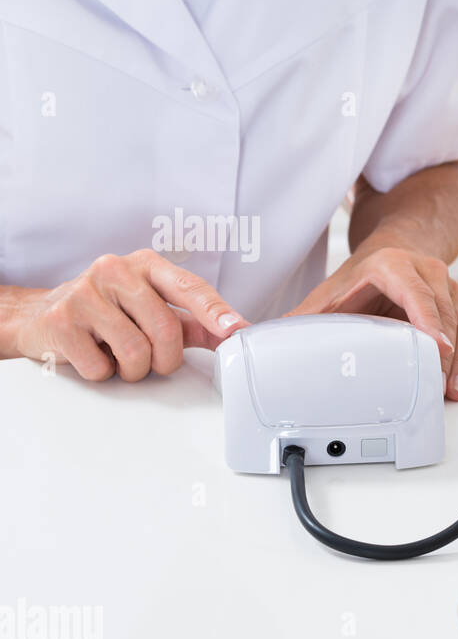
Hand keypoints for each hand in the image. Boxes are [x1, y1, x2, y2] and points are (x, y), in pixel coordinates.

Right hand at [7, 248, 245, 380]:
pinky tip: (93, 354)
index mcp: (146, 265)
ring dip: (135, 369)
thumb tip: (233, 334)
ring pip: (136, 352)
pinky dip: (104, 373)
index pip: (189, 287)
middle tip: (153, 360)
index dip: (215, 311)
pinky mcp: (60, 321)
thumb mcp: (153, 310)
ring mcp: (84, 293)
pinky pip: (102, 368)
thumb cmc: (107, 312)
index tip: (236, 329)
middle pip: (167, 329)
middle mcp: (115, 270)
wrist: (40, 315)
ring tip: (120, 355)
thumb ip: (194, 323)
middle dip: (166, 359)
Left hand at [287, 244, 457, 400]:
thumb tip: (256, 344)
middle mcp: (428, 272)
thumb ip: (302, 321)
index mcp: (393, 267)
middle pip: (446, 313)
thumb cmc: (362, 278)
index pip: (416, 294)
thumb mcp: (329, 295)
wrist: (395, 251)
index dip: (427, 321)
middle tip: (444, 385)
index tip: (435, 348)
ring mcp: (450, 287)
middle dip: (448, 353)